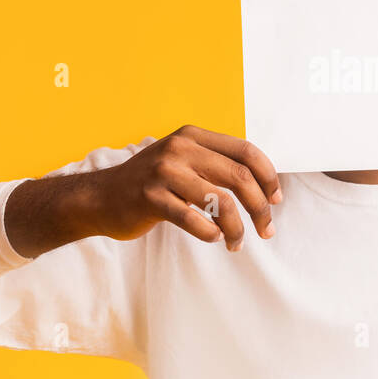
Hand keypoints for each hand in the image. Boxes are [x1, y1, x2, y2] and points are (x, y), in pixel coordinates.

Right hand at [89, 125, 281, 251]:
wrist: (100, 197)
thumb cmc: (151, 184)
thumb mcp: (184, 161)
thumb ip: (216, 164)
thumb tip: (264, 187)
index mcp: (193, 136)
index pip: (246, 151)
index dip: (268, 177)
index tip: (276, 200)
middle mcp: (180, 149)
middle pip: (239, 176)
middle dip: (260, 207)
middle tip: (267, 230)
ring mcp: (163, 172)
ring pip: (220, 201)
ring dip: (237, 228)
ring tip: (237, 243)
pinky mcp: (150, 198)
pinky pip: (193, 219)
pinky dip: (210, 232)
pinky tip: (213, 237)